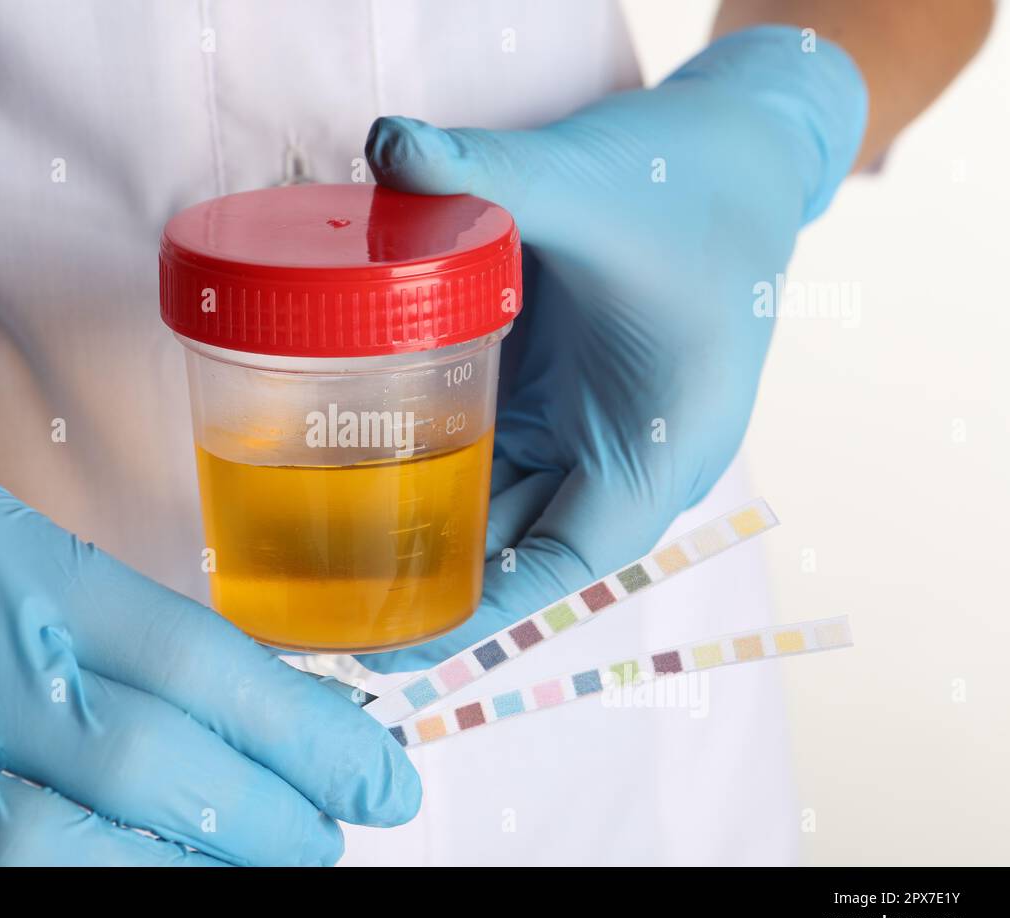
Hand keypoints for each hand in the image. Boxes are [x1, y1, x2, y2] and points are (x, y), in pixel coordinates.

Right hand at [0, 418, 418, 864]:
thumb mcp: (22, 569)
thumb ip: (124, 647)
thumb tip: (270, 738)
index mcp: (5, 552)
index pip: (190, 655)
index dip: (302, 734)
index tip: (378, 781)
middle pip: (135, 757)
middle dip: (255, 821)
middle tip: (320, 842)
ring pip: (40, 850)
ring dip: (169, 880)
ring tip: (247, 878)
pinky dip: (44, 904)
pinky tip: (120, 899)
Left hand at [359, 26, 865, 671]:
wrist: (736, 155)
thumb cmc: (689, 186)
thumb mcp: (589, 184)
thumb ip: (489, 170)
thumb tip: (388, 145)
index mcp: (654, 451)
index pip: (558, 565)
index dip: (476, 611)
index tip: (392, 639)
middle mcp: (617, 458)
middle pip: (510, 546)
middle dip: (422, 575)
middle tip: (317, 600)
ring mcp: (581, 431)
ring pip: (490, 501)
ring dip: (415, 524)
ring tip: (314, 549)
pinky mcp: (551, 397)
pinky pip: (484, 450)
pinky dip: (427, 463)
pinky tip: (353, 466)